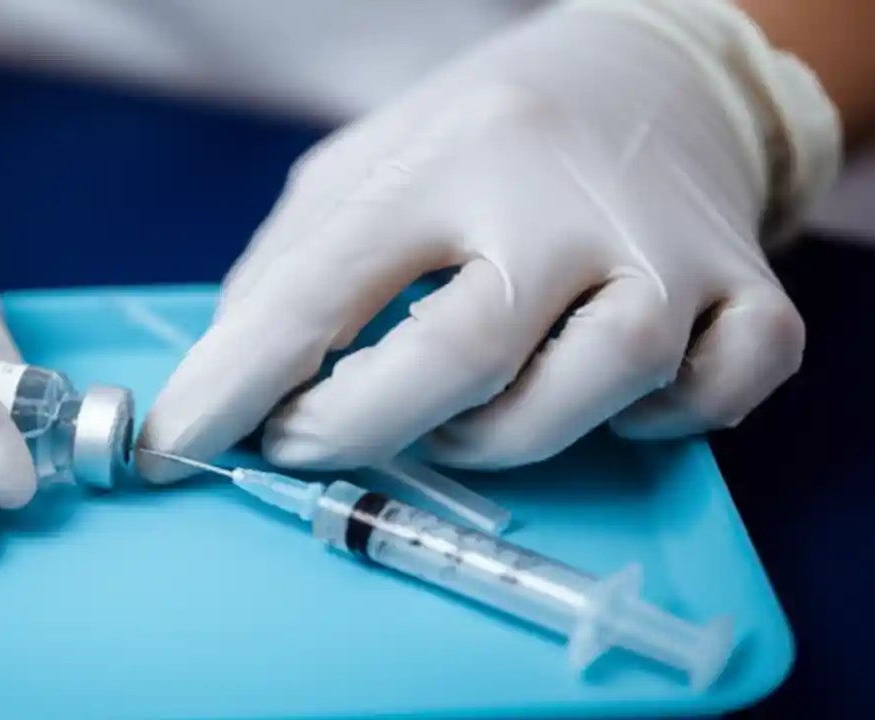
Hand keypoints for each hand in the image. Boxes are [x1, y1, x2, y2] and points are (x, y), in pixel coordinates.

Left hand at [138, 2, 838, 480]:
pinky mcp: (749, 288)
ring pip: (589, 392)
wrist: (659, 72)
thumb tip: (229, 382)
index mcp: (445, 157)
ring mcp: (665, 248)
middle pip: (459, 357)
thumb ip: (291, 266)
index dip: (238, 384)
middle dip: (358, 430)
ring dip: (500, 438)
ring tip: (455, 413)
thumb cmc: (487, 134)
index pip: (323, 285)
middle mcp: (558, 200)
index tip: (174, 446)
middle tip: (301, 442)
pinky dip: (658, 425)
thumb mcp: (366, 166)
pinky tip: (607, 394)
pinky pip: (713, 397)